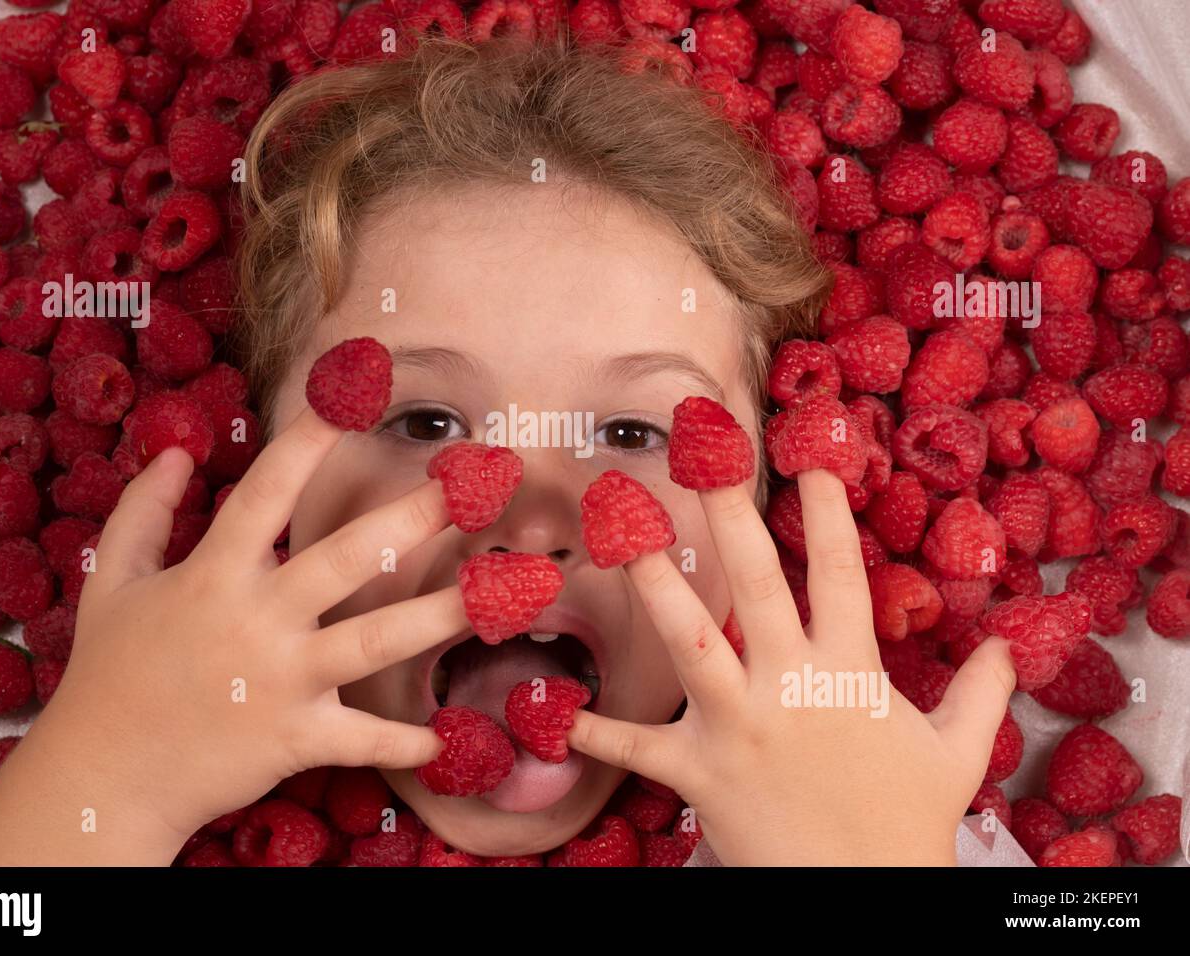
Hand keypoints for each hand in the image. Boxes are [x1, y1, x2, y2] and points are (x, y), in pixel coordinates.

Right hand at [0, 409, 461, 865]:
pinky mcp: (296, 738)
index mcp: (213, 574)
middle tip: (470, 488)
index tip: (351, 395)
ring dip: (442, 615)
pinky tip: (445, 737)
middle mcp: (257, 620)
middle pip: (348, 559)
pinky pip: (362, 739)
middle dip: (413, 519)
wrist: (104, 774)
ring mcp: (283, 680)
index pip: (265, 492)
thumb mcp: (112, 584)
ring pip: (377, 641)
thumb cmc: (110, 674)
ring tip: (498, 593)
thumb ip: (141, 512)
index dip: (307, 440)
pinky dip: (403, 741)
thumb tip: (174, 451)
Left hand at [567, 469, 1016, 865]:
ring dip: (654, 589)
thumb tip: (1010, 648)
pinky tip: (550, 709)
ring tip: (619, 538)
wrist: (861, 897)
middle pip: (757, 585)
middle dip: (730, 515)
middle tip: (704, 458)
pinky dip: (595, 729)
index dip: (829, 514)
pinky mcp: (698, 771)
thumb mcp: (957, 757)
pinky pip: (638, 746)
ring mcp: (738, 727)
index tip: (815, 457)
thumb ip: (981, 696)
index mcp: (849, 675)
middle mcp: (789, 688)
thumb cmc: (904, 825)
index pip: (842, 576)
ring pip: (690, 643)